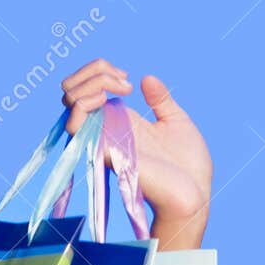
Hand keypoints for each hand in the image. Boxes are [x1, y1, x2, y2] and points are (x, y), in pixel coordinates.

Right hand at [61, 59, 211, 237]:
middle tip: (124, 82)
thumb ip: (160, 100)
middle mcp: (107, 129)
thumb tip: (146, 78)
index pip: (87, 90)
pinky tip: (110, 98)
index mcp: (121, 121)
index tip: (128, 80)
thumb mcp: (176, 121)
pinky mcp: (104, 152)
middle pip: (71, 91)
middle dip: (92, 71)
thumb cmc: (189, 166)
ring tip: (122, 88)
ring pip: (69, 101)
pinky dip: (87, 102)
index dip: (99, 71)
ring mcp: (103, 140)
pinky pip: (76, 124)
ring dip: (90, 82)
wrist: (194, 193)